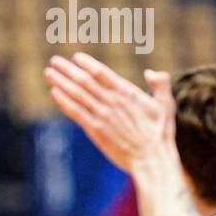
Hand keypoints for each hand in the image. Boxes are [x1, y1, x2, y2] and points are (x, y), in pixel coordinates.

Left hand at [44, 52, 175, 173]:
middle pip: (84, 80)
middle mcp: (112, 102)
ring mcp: (102, 115)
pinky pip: (76, 112)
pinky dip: (63, 101)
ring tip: (48, 72)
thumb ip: (161, 85)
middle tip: (54, 60)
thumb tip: (150, 72)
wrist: (151, 158)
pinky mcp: (95, 130)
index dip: (87, 63)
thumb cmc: (160, 133)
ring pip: (77, 94)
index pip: (102, 73)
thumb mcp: (166, 104)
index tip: (76, 57)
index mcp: (127, 93)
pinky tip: (54, 92)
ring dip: (61, 82)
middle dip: (68, 69)